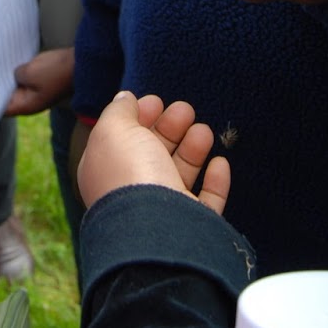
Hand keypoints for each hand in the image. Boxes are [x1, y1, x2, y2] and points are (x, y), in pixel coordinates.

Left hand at [5, 47, 73, 115]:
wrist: (79, 63)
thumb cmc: (55, 72)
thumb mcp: (29, 72)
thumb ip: (16, 75)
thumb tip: (15, 74)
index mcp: (27, 105)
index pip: (3, 109)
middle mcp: (31, 101)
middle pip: (8, 97)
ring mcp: (37, 91)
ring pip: (17, 86)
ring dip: (9, 77)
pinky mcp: (41, 81)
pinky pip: (26, 77)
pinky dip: (19, 71)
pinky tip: (9, 61)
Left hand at [77, 92, 230, 212]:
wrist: (157, 229)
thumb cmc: (129, 174)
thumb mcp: (114, 130)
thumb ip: (119, 111)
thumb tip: (125, 98)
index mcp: (107, 172)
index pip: (123, 140)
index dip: (139, 117)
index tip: (157, 101)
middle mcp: (132, 193)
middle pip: (154, 154)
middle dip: (170, 128)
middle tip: (186, 110)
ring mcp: (163, 213)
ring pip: (180, 176)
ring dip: (193, 149)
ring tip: (204, 131)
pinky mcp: (193, 227)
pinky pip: (207, 203)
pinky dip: (215, 181)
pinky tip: (220, 163)